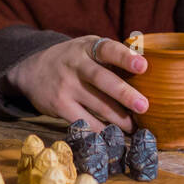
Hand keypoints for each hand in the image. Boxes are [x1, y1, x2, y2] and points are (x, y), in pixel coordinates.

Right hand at [4, 35, 148, 131]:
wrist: (31, 71)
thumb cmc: (73, 60)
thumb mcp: (87, 48)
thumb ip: (112, 55)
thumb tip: (152, 70)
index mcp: (87, 47)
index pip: (108, 49)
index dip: (125, 57)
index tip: (143, 66)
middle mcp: (75, 64)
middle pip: (102, 79)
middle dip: (125, 94)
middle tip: (144, 106)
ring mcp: (66, 86)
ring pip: (97, 106)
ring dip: (119, 119)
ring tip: (134, 127)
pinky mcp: (59, 106)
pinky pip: (84, 122)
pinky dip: (101, 131)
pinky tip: (113, 136)